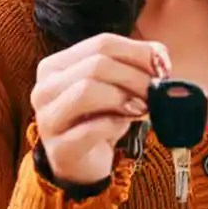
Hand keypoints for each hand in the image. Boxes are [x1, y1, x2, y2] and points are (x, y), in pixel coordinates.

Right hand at [30, 33, 170, 186]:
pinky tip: (123, 126)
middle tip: (156, 90)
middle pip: (96, 64)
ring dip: (123, 97)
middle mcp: (44, 87)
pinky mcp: (59, 148)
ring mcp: (48, 118)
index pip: (101, 43)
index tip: (163, 67)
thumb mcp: (113, 86)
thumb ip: (133, 65)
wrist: (82, 165)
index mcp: (56, 65)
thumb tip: (160, 56)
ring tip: (142, 108)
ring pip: (87, 90)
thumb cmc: (98, 119)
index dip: (138, 52)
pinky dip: (115, 125)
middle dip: (135, 76)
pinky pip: (92, 128)